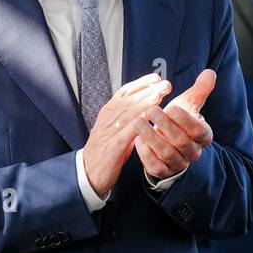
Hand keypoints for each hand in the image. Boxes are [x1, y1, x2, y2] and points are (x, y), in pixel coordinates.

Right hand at [82, 73, 171, 195]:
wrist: (87, 173)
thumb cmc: (106, 150)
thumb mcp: (116, 129)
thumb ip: (128, 117)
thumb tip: (146, 104)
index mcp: (108, 113)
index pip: (124, 93)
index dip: (141, 84)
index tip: (156, 78)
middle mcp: (107, 120)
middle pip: (128, 100)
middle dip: (147, 90)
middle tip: (164, 84)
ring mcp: (108, 133)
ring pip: (127, 114)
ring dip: (144, 103)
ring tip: (159, 95)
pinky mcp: (112, 147)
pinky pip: (126, 134)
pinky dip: (137, 125)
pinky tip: (148, 119)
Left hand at [134, 69, 216, 182]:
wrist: (168, 144)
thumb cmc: (178, 122)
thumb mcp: (188, 106)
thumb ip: (199, 90)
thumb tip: (210, 73)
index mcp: (203, 136)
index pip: (198, 130)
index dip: (185, 120)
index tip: (172, 106)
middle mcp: (193, 152)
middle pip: (181, 141)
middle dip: (165, 125)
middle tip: (150, 110)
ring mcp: (178, 163)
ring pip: (167, 153)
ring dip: (152, 137)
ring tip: (138, 122)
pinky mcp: (163, 171)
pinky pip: (155, 166)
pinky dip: (145, 153)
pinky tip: (137, 140)